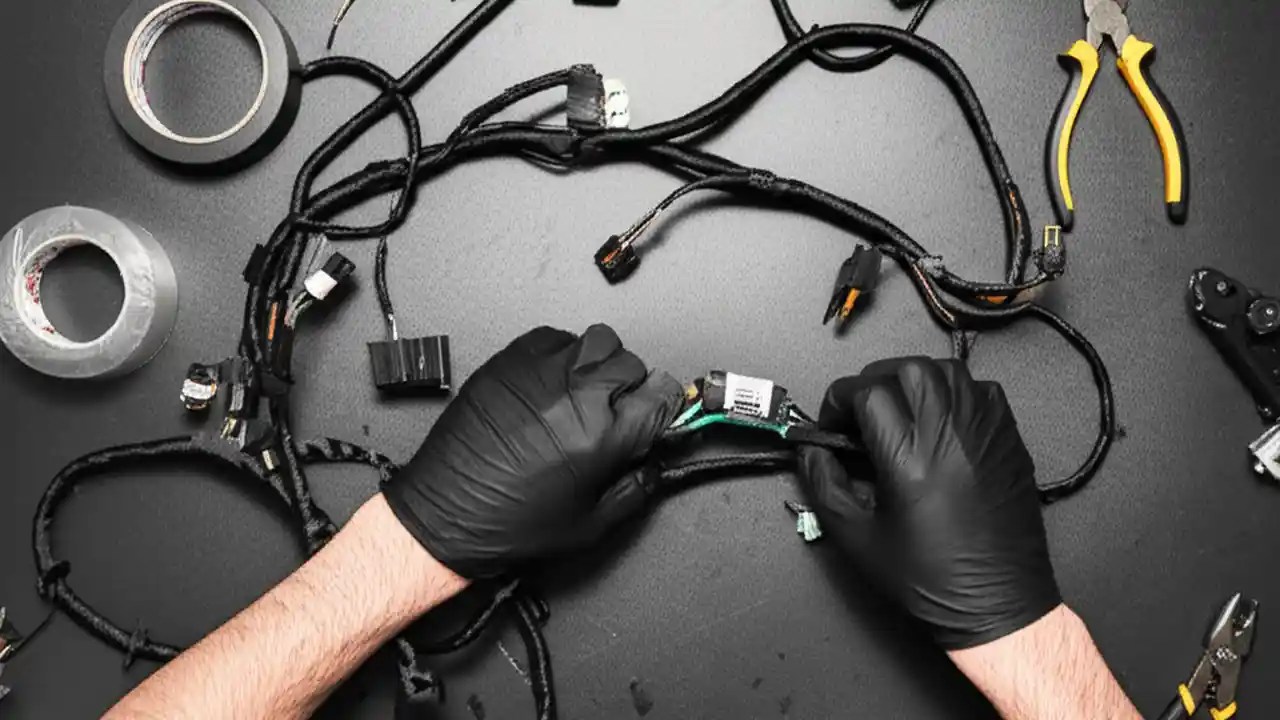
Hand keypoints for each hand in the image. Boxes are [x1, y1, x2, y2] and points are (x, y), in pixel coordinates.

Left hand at [383, 324, 682, 578]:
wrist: (446, 513)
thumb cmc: (506, 523)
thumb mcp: (590, 526)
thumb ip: (635, 490)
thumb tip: (653, 465)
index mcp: (602, 435)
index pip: (662, 394)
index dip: (663, 407)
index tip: (655, 416)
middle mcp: (575, 394)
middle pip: (632, 362)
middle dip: (632, 387)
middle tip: (615, 412)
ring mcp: (541, 371)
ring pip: (597, 340)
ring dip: (600, 364)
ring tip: (585, 392)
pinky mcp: (510, 361)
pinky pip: (555, 336)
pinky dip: (562, 354)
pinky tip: (553, 383)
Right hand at [797, 357, 1060, 648]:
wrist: (996, 603)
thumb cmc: (933, 579)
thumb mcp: (857, 539)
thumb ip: (825, 486)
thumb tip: (811, 453)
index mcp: (910, 458)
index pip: (867, 392)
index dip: (839, 402)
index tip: (833, 424)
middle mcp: (951, 435)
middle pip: (907, 369)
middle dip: (874, 381)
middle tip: (861, 411)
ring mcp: (985, 432)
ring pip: (946, 370)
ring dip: (915, 380)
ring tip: (900, 409)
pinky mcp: (1009, 439)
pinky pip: (982, 389)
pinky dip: (955, 391)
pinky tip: (940, 419)